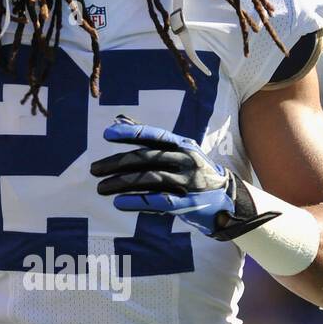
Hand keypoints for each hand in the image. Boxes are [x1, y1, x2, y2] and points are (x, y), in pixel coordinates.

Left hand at [90, 117, 281, 240]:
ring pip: (149, 180)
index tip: (107, 135)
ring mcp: (188, 182)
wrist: (228, 200)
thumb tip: (118, 119)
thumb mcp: (179, 150)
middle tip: (94, 169)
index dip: (131, 133)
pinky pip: (159, 202)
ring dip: (122, 183)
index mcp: (182, 144)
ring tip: (101, 187)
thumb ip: (149, 137)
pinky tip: (119, 202)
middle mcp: (185, 160)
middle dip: (117, 163)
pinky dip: (137, 202)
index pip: (154, 135)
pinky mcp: (188, 204)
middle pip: (146, 158)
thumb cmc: (194, 172)